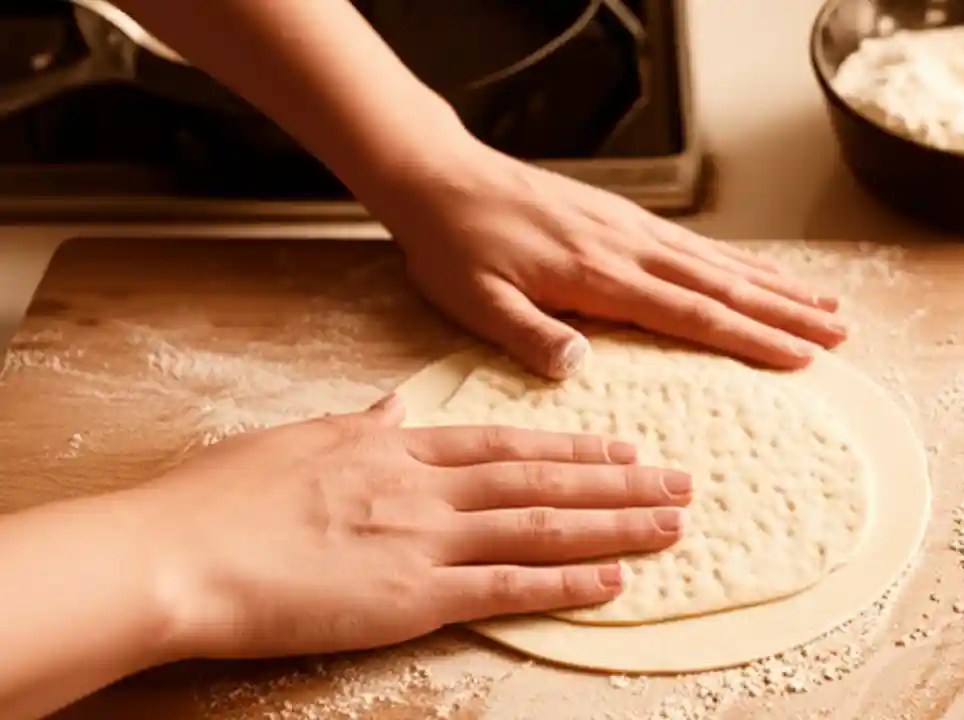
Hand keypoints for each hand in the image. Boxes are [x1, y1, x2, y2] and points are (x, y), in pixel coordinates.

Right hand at [136, 395, 689, 659]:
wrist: (178, 552)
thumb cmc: (225, 497)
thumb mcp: (300, 440)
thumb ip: (363, 424)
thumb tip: (398, 403)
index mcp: (397, 449)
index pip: (505, 444)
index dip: (571, 445)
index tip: (622, 447)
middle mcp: (425, 488)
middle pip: (542, 479)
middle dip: (618, 480)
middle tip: (681, 481)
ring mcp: (424, 541)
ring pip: (541, 526)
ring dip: (614, 525)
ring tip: (671, 523)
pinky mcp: (413, 598)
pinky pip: (506, 587)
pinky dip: (565, 583)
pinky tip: (612, 581)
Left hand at [378, 141, 845, 379]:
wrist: (441, 179)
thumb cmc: (455, 246)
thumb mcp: (474, 301)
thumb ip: (529, 335)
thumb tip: (582, 367)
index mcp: (597, 277)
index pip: (690, 314)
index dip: (749, 338)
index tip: (800, 356)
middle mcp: (627, 248)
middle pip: (722, 286)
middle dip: (785, 313)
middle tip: (841, 335)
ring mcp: (630, 230)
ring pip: (719, 262)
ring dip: (776, 286)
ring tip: (826, 306)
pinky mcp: (623, 220)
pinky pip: (695, 245)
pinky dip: (739, 261)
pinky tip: (760, 273)